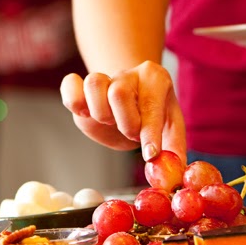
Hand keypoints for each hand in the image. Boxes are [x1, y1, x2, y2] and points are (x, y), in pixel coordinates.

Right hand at [60, 60, 185, 162]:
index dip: (150, 133)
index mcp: (156, 79)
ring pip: (94, 83)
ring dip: (101, 112)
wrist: (132, 100)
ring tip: (110, 122)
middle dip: (126, 123)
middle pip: (118, 93)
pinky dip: (73, 99)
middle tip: (131, 133)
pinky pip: (70, 83)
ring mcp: (104, 78)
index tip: (150, 155)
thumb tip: (175, 170)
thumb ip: (174, 148)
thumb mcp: (170, 128)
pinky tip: (84, 114)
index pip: (151, 106)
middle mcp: (129, 74)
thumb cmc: (153, 115)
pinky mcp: (81, 87)